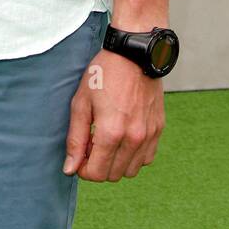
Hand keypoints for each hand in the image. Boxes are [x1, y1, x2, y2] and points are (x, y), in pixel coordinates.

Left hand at [63, 47, 164, 180]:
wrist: (134, 53)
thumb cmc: (104, 74)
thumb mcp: (81, 102)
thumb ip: (76, 139)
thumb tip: (70, 169)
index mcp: (111, 132)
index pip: (97, 174)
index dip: (84, 169)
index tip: (81, 155)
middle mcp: (133, 138)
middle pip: (113, 175)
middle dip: (99, 166)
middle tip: (92, 144)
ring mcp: (149, 134)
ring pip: (131, 170)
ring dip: (117, 162)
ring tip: (108, 140)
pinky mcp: (158, 128)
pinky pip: (146, 158)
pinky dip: (134, 155)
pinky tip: (124, 137)